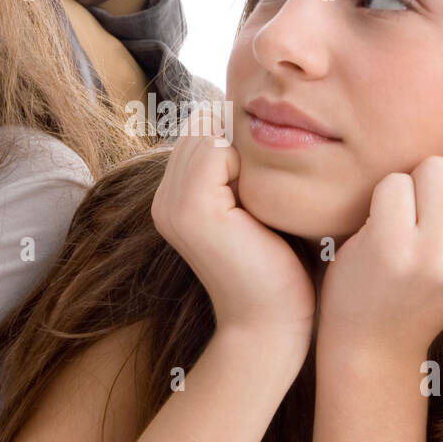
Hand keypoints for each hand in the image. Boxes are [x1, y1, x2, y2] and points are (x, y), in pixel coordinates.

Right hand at [151, 107, 316, 353]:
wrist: (273, 322)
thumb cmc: (279, 266)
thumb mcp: (256, 205)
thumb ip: (244, 168)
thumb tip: (259, 120)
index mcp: (174, 197)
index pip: (203, 127)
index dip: (240, 140)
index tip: (266, 182)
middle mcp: (163, 198)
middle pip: (203, 124)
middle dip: (242, 141)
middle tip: (269, 190)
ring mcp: (171, 204)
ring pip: (208, 132)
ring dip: (246, 153)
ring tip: (263, 199)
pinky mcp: (190, 209)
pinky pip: (216, 150)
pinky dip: (247, 165)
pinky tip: (260, 206)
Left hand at [318, 145, 442, 360]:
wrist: (376, 336)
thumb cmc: (435, 280)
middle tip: (435, 216)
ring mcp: (440, 255)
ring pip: (437, 165)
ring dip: (417, 184)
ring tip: (411, 223)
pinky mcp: (393, 249)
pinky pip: (395, 183)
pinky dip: (384, 198)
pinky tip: (383, 231)